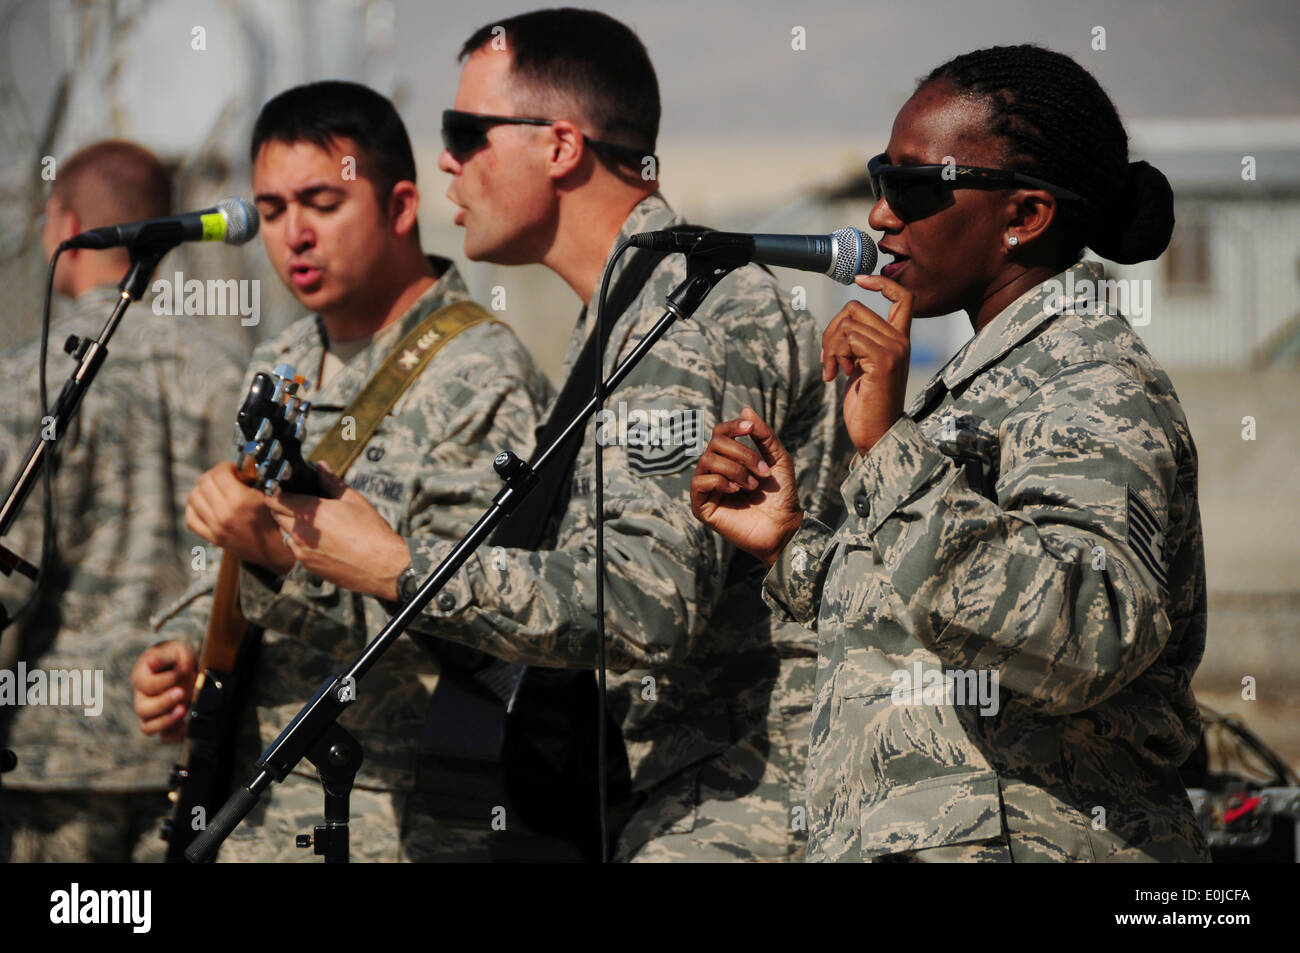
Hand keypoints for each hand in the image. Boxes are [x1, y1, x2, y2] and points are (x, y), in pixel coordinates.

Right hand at [131, 641, 195, 742]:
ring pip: (148, 727)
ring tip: (183, 709)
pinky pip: (163, 737)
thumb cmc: (176, 657)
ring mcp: (151, 712)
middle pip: (142, 709)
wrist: (181, 667)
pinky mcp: (163, 722)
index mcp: (141, 676)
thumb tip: (166, 666)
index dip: (162, 681)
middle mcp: (141, 697)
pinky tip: (187, 725)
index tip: (179, 673)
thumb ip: (174, 656)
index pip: (144, 684)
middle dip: (163, 703)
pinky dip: (174, 735)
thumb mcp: (176, 649)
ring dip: (166, 721)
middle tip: (181, 693)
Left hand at [186, 462, 295, 574]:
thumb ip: (254, 478)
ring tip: (216, 490)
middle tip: (225, 477)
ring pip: (193, 498)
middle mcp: (224, 514)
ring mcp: (216, 527)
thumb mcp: (269, 495)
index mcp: (240, 501)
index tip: (234, 469)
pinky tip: (205, 504)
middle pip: (203, 483)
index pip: (218, 473)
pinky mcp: (213, 538)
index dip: (226, 466)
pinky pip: (191, 519)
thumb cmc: (277, 521)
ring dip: (203, 489)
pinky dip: (194, 508)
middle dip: (214, 475)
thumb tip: (241, 467)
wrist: (278, 550)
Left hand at [265, 467, 410, 601]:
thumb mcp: (354, 500)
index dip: (276, 491)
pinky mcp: (308, 565)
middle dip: (283, 507)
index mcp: (310, 512)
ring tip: (312, 522)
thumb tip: (320, 466)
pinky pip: (295, 549)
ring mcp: (302, 551)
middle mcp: (300, 532)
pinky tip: (320, 540)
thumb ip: (332, 482)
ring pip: (284, 533)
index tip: (284, 489)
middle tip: (299, 502)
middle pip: (275, 515)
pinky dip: (301, 542)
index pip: (274, 499)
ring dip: (291, 525)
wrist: (382, 566)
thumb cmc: (371, 532)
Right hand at [690, 407, 802, 564]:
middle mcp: (716, 470)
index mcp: (731, 458)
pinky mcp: (702, 506)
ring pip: (708, 460)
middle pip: (715, 444)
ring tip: (752, 485)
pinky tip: (736, 491)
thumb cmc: (781, 495)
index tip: (749, 428)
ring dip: (735, 470)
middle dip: (742, 454)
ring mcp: (708, 488)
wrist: (784, 527)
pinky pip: (700, 482)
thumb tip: (745, 408)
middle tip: (762, 471)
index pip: (720, 433)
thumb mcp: (777, 460)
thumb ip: (763, 435)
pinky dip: (720, 481)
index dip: (732, 426)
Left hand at [822, 274, 912, 454]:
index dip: (881, 283)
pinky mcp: (883, 360)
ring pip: (848, 323)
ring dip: (830, 347)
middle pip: (855, 309)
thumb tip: (841, 325)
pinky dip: (834, 355)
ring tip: (834, 371)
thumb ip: (858, 345)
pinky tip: (837, 376)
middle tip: (829, 359)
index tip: (860, 281)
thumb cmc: (867, 405)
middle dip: (831, 332)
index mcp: (899, 340)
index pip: (902, 297)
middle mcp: (901, 341)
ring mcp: (894, 349)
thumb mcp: (862, 368)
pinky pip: (848, 339)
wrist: (877, 435)